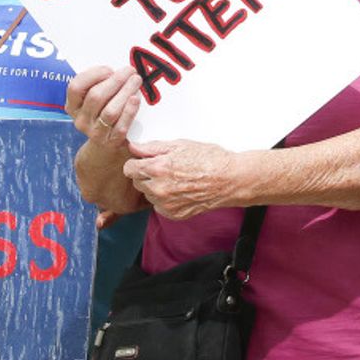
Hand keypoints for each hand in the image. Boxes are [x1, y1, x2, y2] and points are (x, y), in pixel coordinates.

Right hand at [66, 65, 141, 151]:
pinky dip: (129, 111)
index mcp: (73, 106)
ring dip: (125, 92)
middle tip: (130, 71)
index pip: (75, 87)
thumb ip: (100, 83)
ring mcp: (95, 133)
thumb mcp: (96, 98)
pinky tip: (135, 99)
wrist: (106, 145)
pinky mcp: (111, 142)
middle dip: (115, 81)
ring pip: (109, 111)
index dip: (93, 75)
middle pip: (95, 97)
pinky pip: (121, 125)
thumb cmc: (103, 111)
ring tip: (136, 81)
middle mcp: (81, 120)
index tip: (110, 69)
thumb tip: (119, 69)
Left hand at [122, 140, 238, 220]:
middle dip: (146, 175)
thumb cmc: (210, 159)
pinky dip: (165, 199)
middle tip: (165, 168)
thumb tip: (134, 147)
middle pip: (137, 182)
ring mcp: (165, 204)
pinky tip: (180, 190)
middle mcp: (158, 189)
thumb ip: (153, 147)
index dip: (137, 162)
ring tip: (176, 179)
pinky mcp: (173, 214)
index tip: (145, 161)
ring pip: (148, 194)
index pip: (129, 168)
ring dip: (155, 187)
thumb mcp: (181, 145)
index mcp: (158, 168)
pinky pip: (159, 206)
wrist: (229, 180)